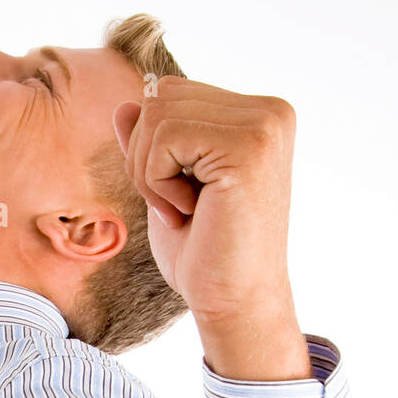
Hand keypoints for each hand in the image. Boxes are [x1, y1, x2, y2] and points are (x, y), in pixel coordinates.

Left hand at [112, 77, 296, 323]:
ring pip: (157, 114)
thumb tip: (127, 105)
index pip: (172, 94)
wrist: (234, 303)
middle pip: (161, 96)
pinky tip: (186, 212)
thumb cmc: (205, 254)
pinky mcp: (249, 146)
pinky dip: (156, 181)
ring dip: (150, 173)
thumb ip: (152, 144)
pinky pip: (164, 136)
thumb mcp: (168, 188)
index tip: (182, 199)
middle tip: (176, 208)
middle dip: (146, 157)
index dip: (154, 149)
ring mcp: (264, 125)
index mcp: (259, 116)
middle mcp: (270, 112)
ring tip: (182, 212)